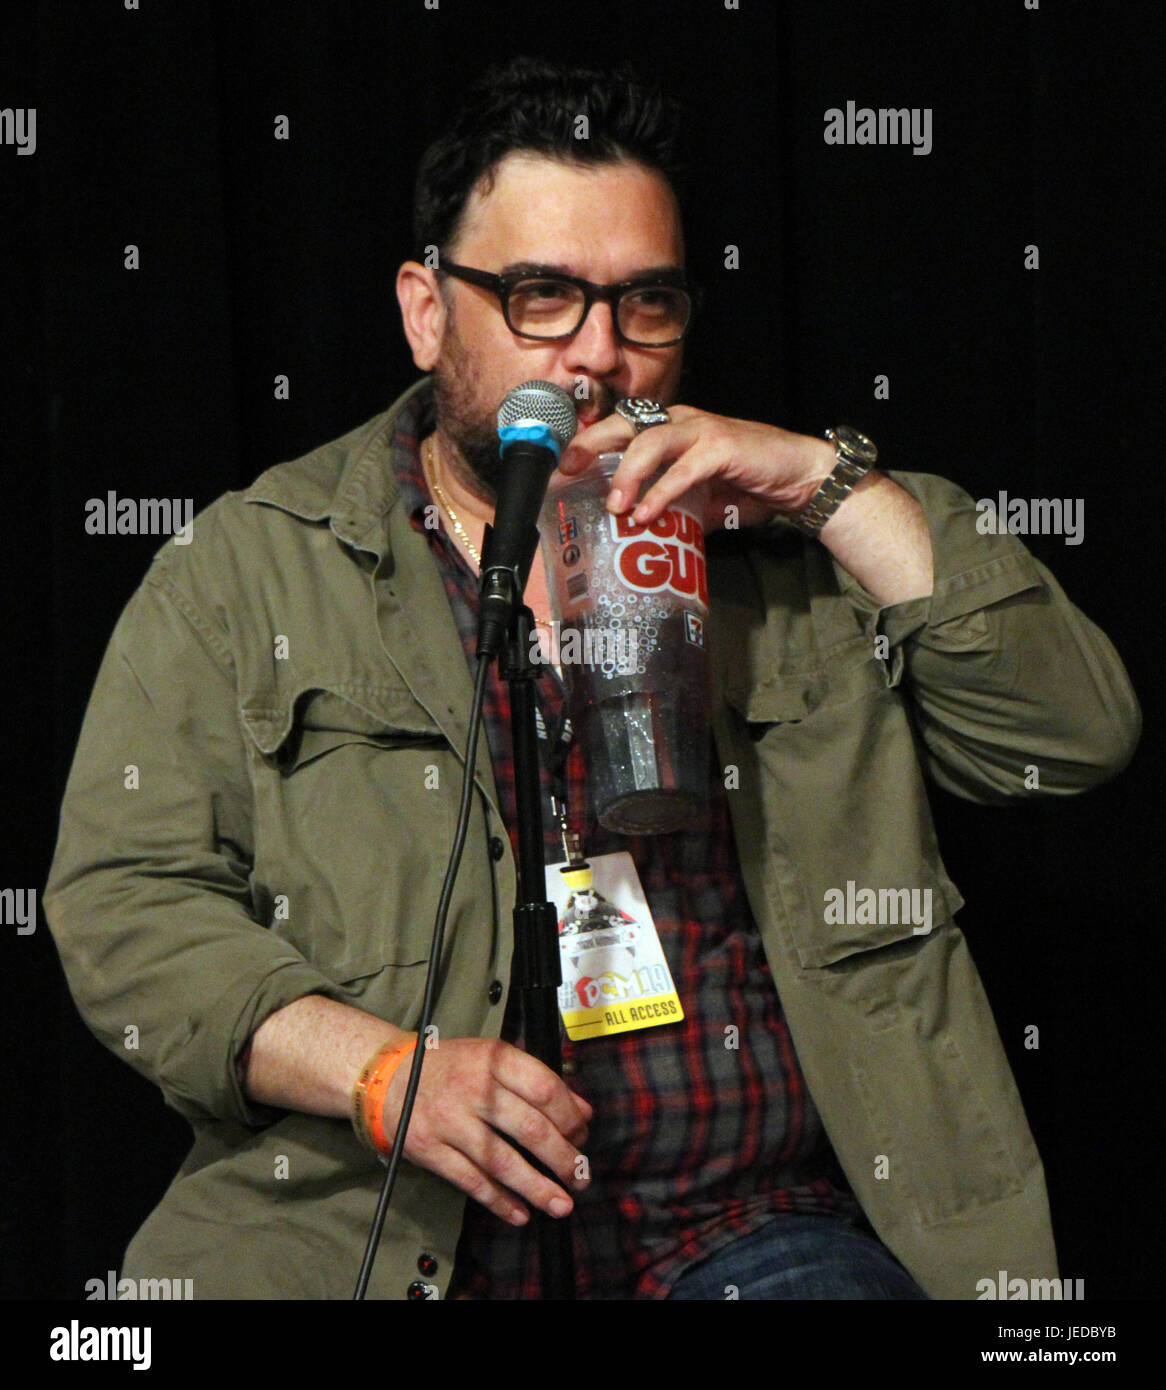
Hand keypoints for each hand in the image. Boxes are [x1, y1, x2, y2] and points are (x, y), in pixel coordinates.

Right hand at [382, 1036, 592, 1225]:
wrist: (390, 1078)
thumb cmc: (453, 1068)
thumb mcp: (494, 1059)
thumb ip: (537, 1081)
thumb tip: (582, 1112)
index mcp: (494, 1058)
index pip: (544, 1088)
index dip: (570, 1117)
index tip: (583, 1136)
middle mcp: (473, 1088)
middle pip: (530, 1128)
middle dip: (562, 1158)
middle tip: (580, 1177)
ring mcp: (449, 1120)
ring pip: (502, 1161)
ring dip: (537, 1188)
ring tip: (561, 1204)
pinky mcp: (430, 1149)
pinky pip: (472, 1181)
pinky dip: (499, 1201)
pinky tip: (520, 1213)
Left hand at [557, 404, 834, 532]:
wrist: (799, 475)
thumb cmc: (747, 484)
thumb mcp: (698, 498)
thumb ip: (670, 508)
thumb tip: (638, 535)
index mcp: (669, 429)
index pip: (618, 429)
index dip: (586, 444)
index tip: (559, 468)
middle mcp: (680, 421)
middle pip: (624, 424)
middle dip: (590, 445)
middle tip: (566, 471)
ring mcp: (701, 430)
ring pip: (650, 440)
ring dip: (627, 473)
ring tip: (614, 506)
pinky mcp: (723, 447)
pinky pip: (685, 469)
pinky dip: (663, 492)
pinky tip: (647, 514)